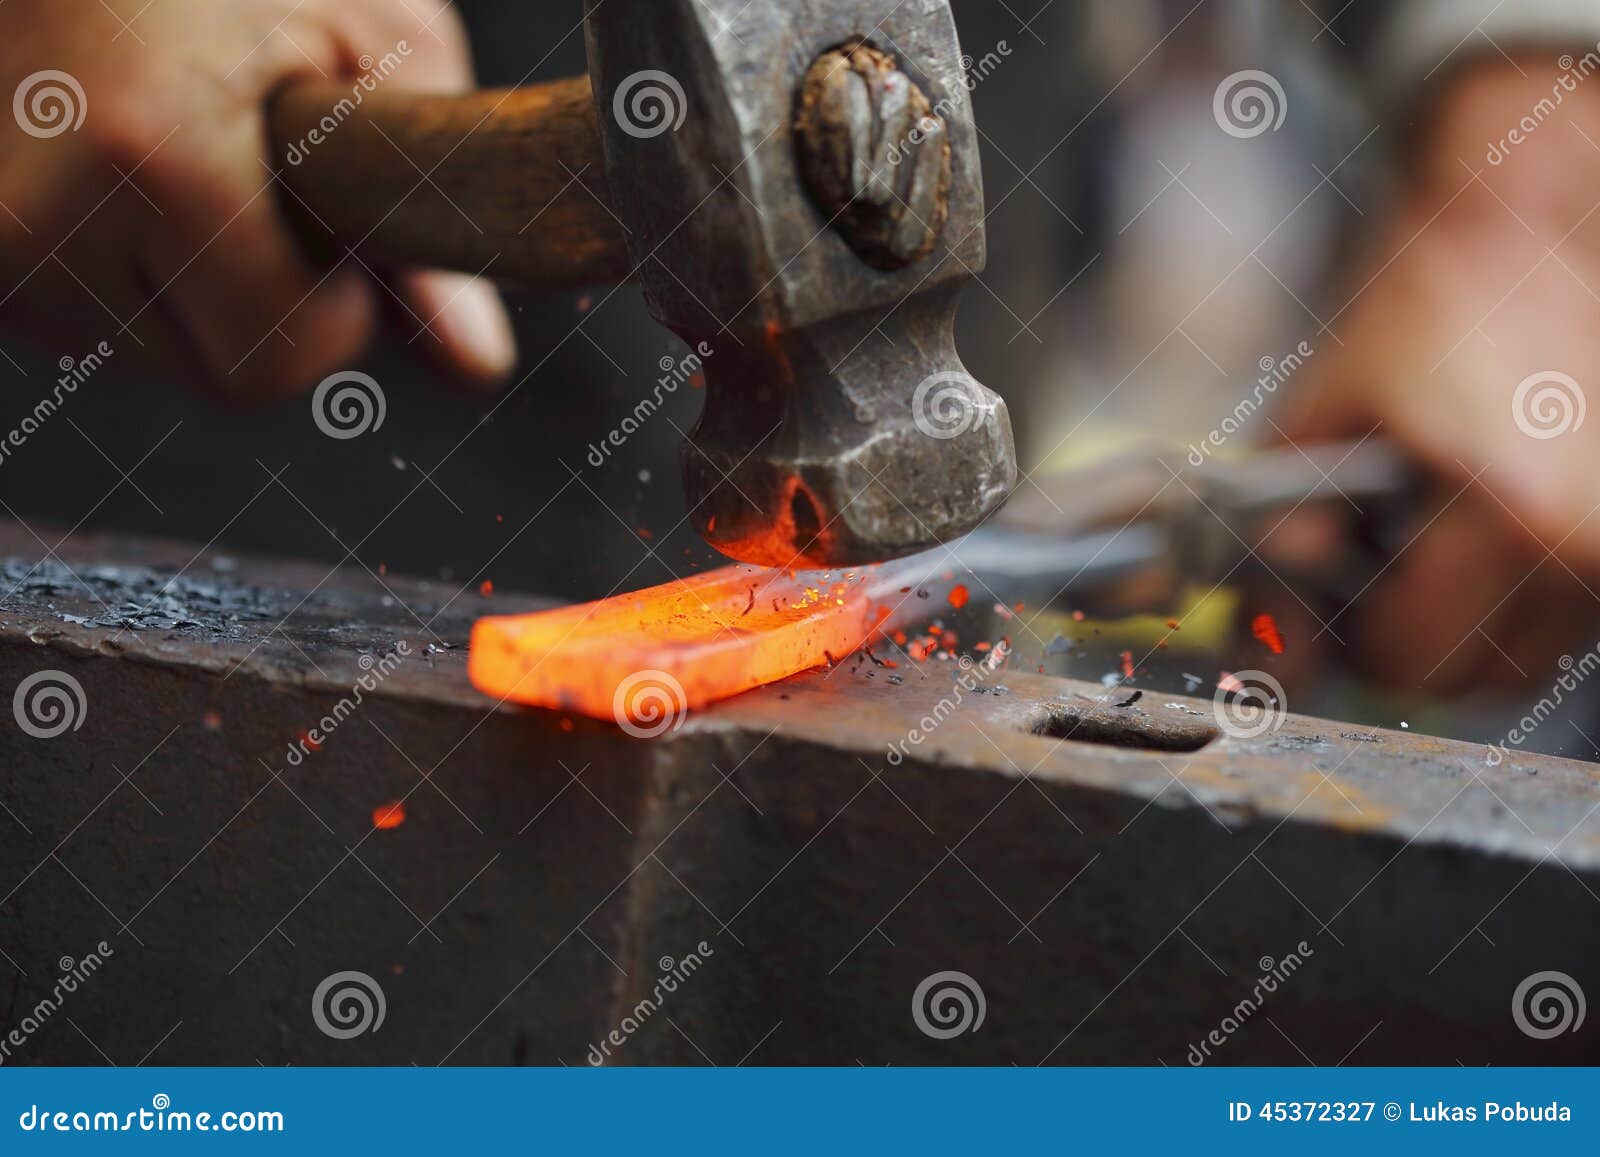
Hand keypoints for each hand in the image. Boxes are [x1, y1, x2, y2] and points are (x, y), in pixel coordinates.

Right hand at [0, 0, 514, 397]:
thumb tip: (476, 367)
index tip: (331, 212)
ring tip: (181, 160)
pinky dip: (130, 277)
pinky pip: (90, 327)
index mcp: (147, 156)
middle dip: (272, 304)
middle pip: (225, 379)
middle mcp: (38, 216)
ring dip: (200, 293)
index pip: (285, 360)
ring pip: (157, 363)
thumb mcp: (374, 41)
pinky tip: (128, 181)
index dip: (339, 302)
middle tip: (256, 176)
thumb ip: (428, 210)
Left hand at [1278, 56, 1599, 694]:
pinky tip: (1472, 523)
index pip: (1407, 662)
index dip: (1346, 636)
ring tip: (1425, 532)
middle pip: (1467, 677)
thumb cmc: (1424, 307)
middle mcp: (1586, 543)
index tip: (1325, 598)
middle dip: (1401, 633)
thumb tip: (1279, 630)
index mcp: (1508, 516)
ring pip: (1518, 655)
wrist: (1521, 232)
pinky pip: (1556, 612)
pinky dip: (1505, 589)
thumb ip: (1282, 534)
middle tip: (1369, 564)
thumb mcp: (1319, 416)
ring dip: (1457, 617)